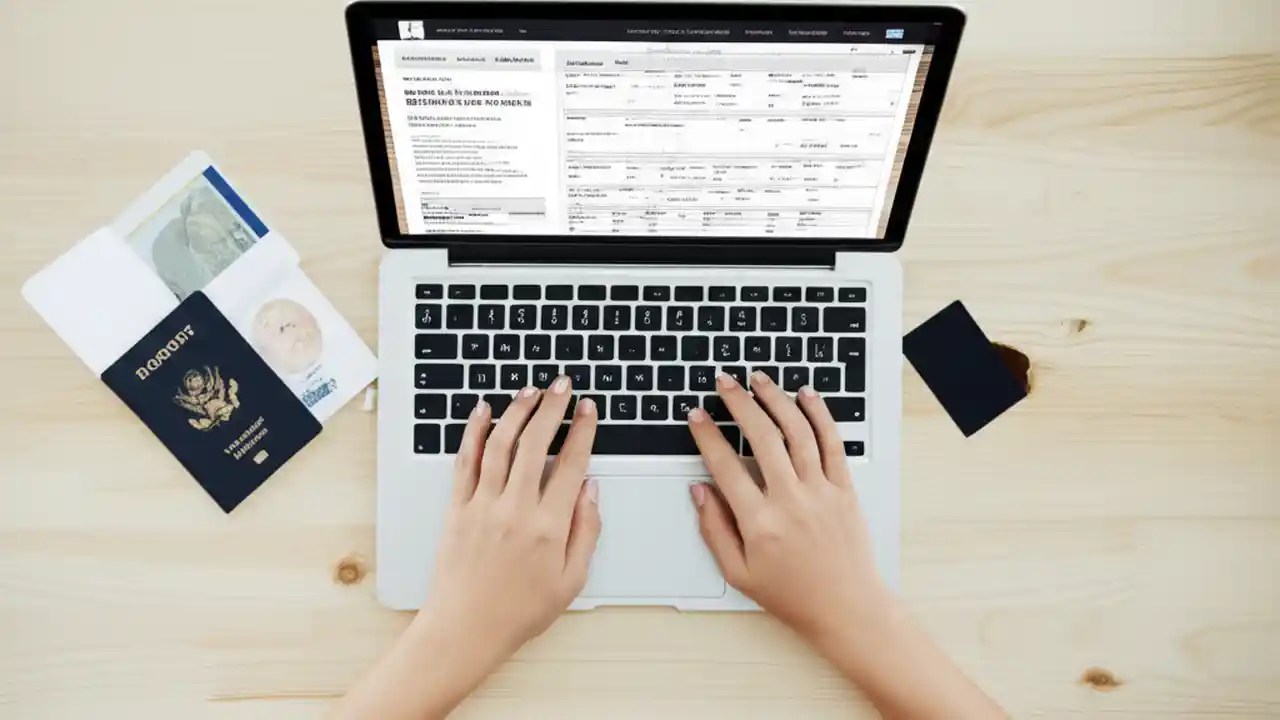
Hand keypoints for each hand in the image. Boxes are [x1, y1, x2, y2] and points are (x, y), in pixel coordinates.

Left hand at [332, 378, 599, 719]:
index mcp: (548, 527)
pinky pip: (465, 461)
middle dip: (552, 407)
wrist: (466, 629)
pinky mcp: (457, 508)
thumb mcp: (572, 579)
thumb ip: (586, 530)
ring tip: (531, 391)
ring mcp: (482, 506)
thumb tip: (590, 489)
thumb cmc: (520, 611)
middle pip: (536, 443)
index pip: (571, 464)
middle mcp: (515, 509)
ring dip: (517, 411)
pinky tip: (484, 411)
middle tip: (563, 385)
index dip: (582, 431)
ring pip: (500, 444)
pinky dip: (474, 431)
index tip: (588, 409)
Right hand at [686, 371, 890, 642]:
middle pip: (761, 437)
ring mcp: (821, 492)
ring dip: (776, 399)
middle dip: (739, 403)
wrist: (847, 608)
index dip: (706, 435)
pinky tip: (805, 396)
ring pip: (797, 432)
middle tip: (724, 382)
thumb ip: (714, 530)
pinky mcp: (844, 489)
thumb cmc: (793, 595)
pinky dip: (819, 415)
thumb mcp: (739, 573)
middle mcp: (791, 501)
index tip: (696, 416)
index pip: (725, 466)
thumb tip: (699, 491)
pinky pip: (832, 443)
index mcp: (760, 523)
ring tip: (759, 379)